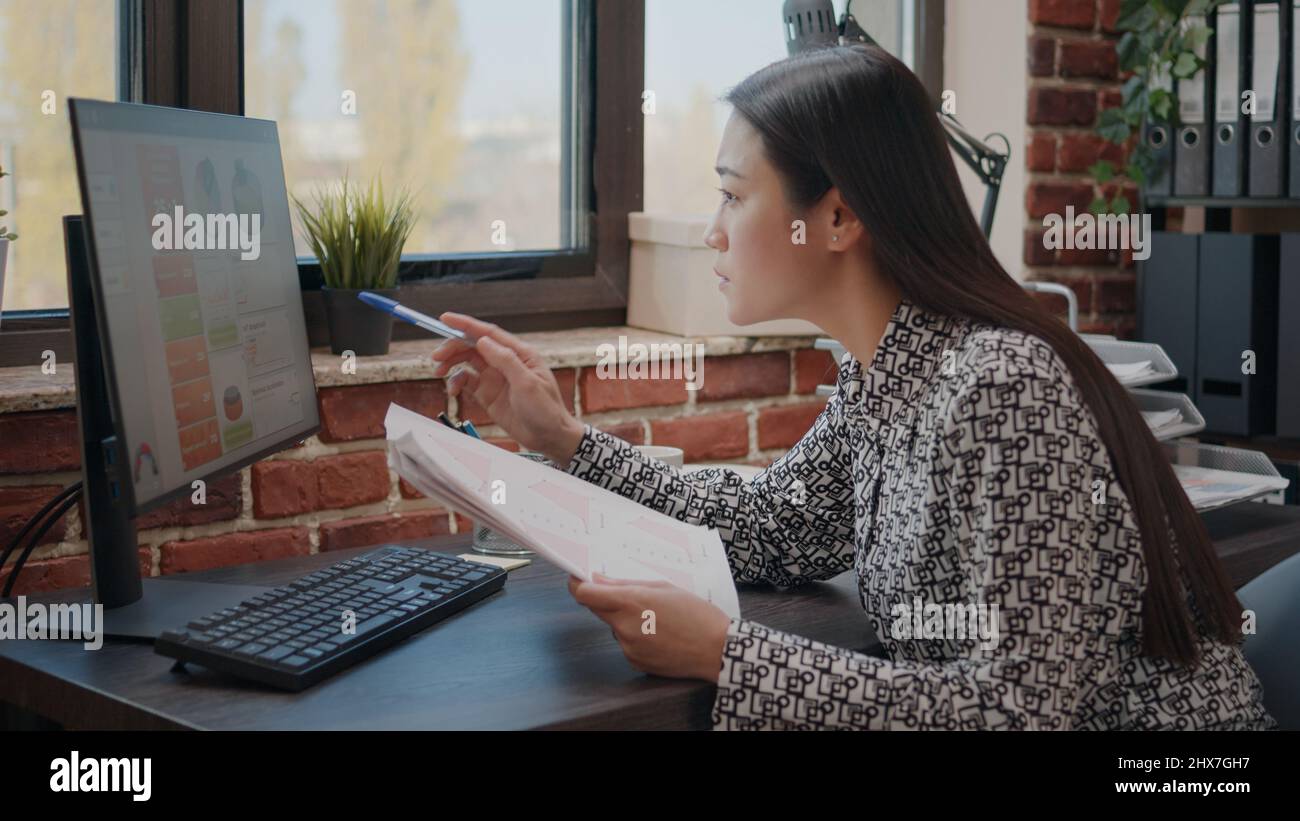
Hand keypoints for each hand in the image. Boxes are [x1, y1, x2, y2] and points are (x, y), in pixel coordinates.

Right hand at [430, 312, 583, 464]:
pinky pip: (467, 382)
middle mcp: (505, 362)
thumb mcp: (527, 384)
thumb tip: (482, 341)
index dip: (465, 324)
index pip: (488, 333)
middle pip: (473, 346)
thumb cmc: (546, 410)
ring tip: (438, 371)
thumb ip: (505, 361)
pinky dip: (456, 383)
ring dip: (451, 363)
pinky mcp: (488, 394)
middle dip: (452, 348)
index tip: (444, 318)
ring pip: (467, 362)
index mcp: (519, 353)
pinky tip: (453, 390)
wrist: (549, 438)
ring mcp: (495, 378)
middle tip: (436, 357)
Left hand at [568, 574, 731, 681]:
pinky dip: (637, 637)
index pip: (585, 594)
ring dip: (625, 620)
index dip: (577, 585)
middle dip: (606, 601)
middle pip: (597, 609)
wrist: (717, 650)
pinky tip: (660, 635)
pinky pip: (627, 644)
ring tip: (657, 619)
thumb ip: (626, 584)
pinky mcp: (635, 662)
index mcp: (631, 602)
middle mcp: (624, 626)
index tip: (578, 580)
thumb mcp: (664, 588)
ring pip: (614, 627)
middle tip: (630, 596)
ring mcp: (628, 647)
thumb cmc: (697, 614)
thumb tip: (598, 580)